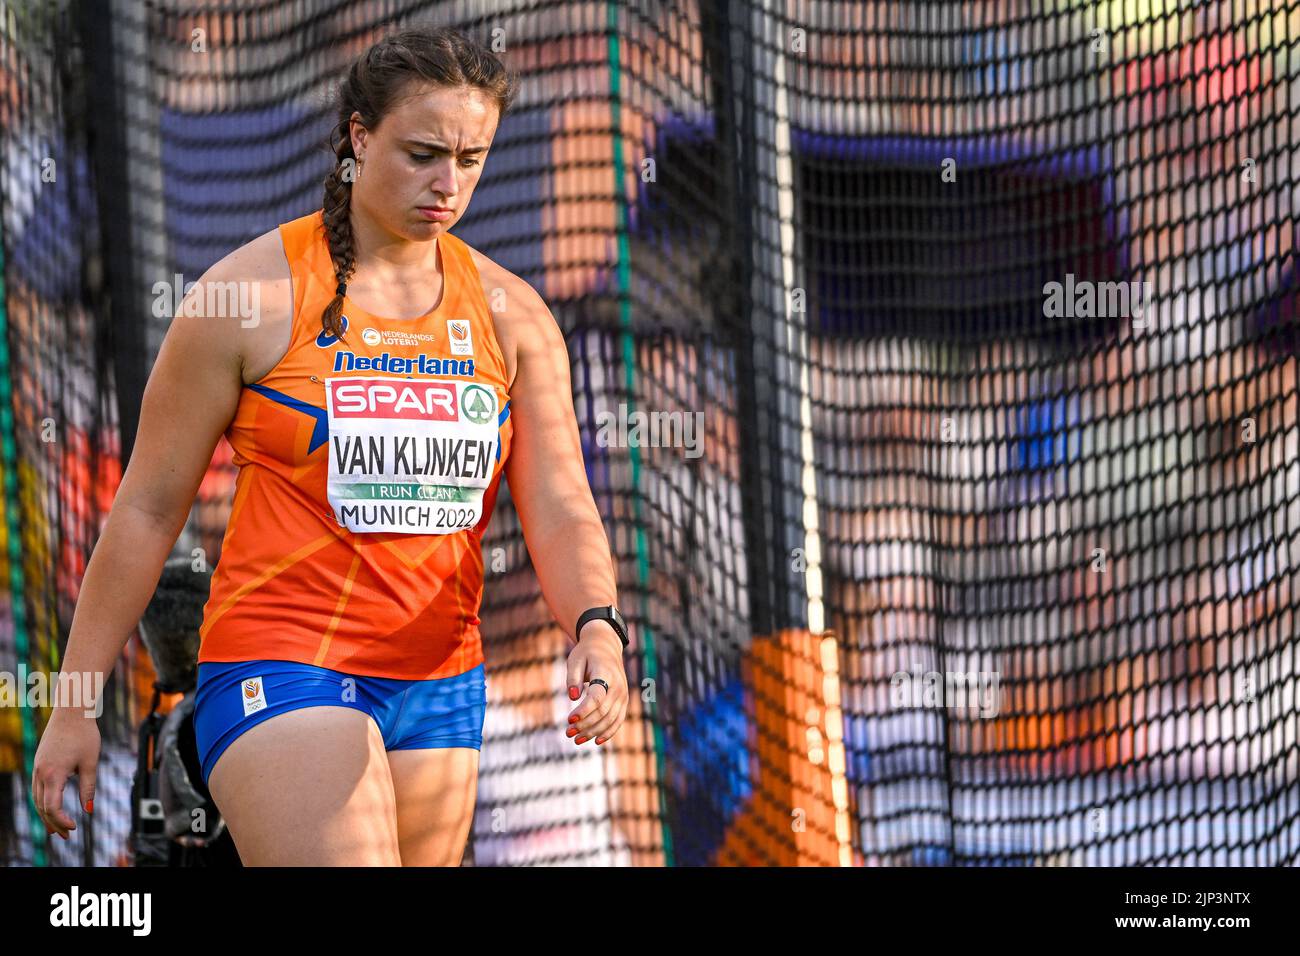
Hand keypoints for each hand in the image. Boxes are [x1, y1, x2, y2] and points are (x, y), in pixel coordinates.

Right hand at [32, 709, 100, 839]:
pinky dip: (43, 801)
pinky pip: (37, 788)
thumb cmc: (85, 735)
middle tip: (67, 836)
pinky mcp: (39, 763)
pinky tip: (51, 807)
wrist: (72, 712)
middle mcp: (40, 773)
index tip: (75, 827)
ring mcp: (37, 768)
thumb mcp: (91, 762)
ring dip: (46, 814)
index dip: (61, 820)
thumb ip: (89, 787)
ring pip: (37, 798)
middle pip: (42, 806)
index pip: (52, 807)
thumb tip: (89, 810)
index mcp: (53, 775)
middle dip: (53, 823)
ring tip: (57, 828)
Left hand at [565, 620, 627, 746]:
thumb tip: (573, 697)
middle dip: (585, 725)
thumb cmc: (586, 653)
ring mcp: (623, 695)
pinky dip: (608, 732)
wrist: (606, 646)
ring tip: (576, 740)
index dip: (584, 710)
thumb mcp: (575, 659)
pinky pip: (618, 720)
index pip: (597, 697)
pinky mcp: (623, 701)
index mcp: (606, 674)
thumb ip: (573, 677)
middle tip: (567, 733)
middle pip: (603, 711)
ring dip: (593, 732)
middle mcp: (618, 686)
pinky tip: (596, 741)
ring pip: (610, 719)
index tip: (569, 719)